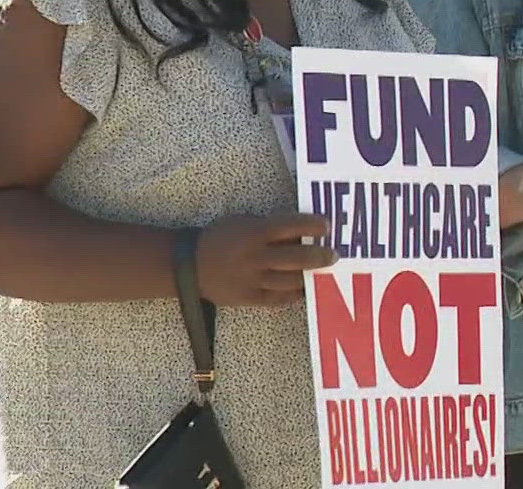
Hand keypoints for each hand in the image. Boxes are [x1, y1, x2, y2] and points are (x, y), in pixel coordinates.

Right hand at [196, 213, 336, 305]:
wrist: (188, 265)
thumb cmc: (222, 238)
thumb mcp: (244, 223)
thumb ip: (271, 227)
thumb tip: (304, 232)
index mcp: (253, 233)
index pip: (290, 227)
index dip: (311, 226)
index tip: (326, 226)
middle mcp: (254, 257)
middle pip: (295, 258)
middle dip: (319, 257)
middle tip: (334, 255)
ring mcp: (251, 280)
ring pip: (289, 281)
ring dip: (310, 277)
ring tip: (323, 273)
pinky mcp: (247, 298)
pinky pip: (277, 298)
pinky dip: (294, 294)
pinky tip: (305, 289)